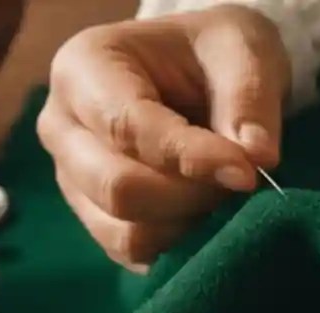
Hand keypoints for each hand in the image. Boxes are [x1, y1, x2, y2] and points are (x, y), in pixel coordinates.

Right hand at [37, 5, 289, 270]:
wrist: (202, 74)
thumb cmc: (213, 53)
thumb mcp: (242, 50)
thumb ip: (248, 100)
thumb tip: (257, 158)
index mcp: (83, 68)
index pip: (127, 126)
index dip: (190, 158)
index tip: (248, 172)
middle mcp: (62, 128)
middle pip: (116, 188)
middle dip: (191, 196)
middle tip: (242, 181)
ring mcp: (73, 180)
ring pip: (125, 232)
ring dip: (189, 225)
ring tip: (226, 194)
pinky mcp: (96, 220)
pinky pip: (134, 254)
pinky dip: (181, 245)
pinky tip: (209, 215)